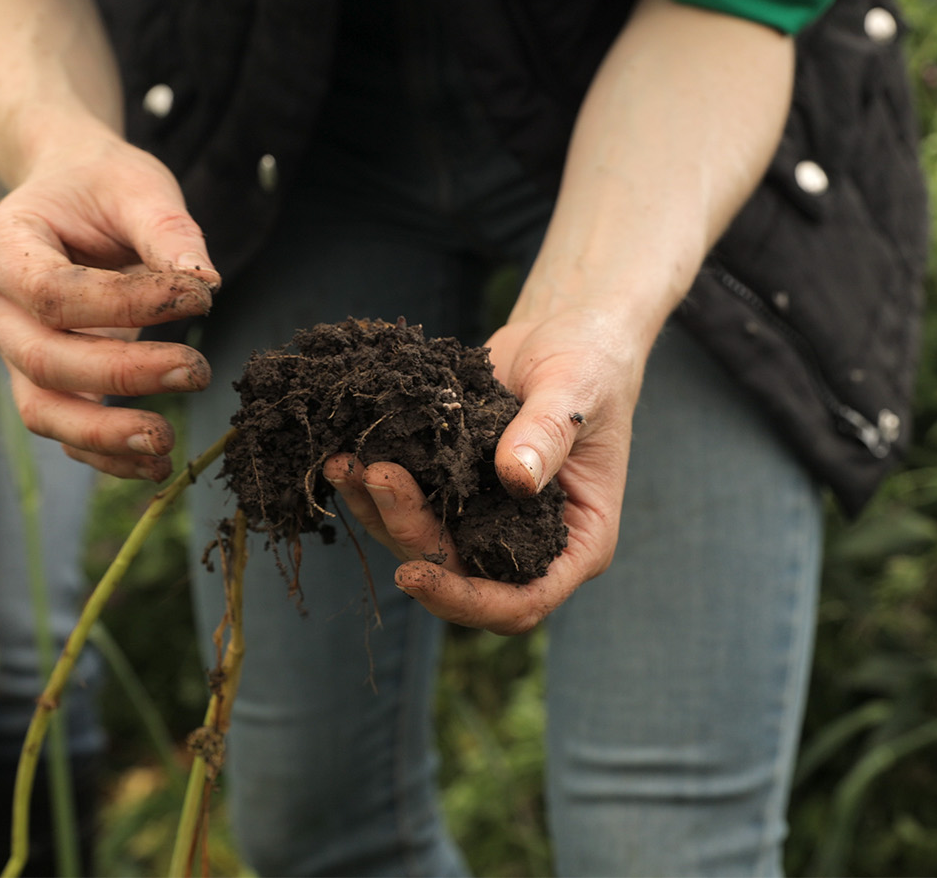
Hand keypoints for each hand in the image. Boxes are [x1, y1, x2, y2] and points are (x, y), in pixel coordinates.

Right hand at [0, 135, 219, 480]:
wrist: (70, 195)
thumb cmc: (101, 187)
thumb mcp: (138, 187)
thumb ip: (169, 230)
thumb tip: (206, 281)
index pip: (53, 294)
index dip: (126, 306)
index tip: (199, 297)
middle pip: (44, 359)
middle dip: (124, 373)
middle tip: (198, 370)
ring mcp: (7, 349)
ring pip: (42, 409)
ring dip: (106, 434)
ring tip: (168, 443)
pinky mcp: (37, 381)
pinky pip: (63, 429)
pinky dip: (107, 454)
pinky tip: (156, 464)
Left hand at [324, 309, 642, 633]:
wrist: (562, 333)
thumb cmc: (590, 363)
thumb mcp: (577, 390)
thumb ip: (547, 433)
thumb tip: (513, 478)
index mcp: (577, 543)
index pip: (521, 603)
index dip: (465, 600)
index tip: (412, 572)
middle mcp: (526, 543)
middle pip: (459, 573)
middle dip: (409, 535)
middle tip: (377, 476)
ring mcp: (485, 520)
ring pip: (423, 543)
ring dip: (380, 512)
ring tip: (347, 465)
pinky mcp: (453, 491)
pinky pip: (410, 504)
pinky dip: (374, 487)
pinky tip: (346, 457)